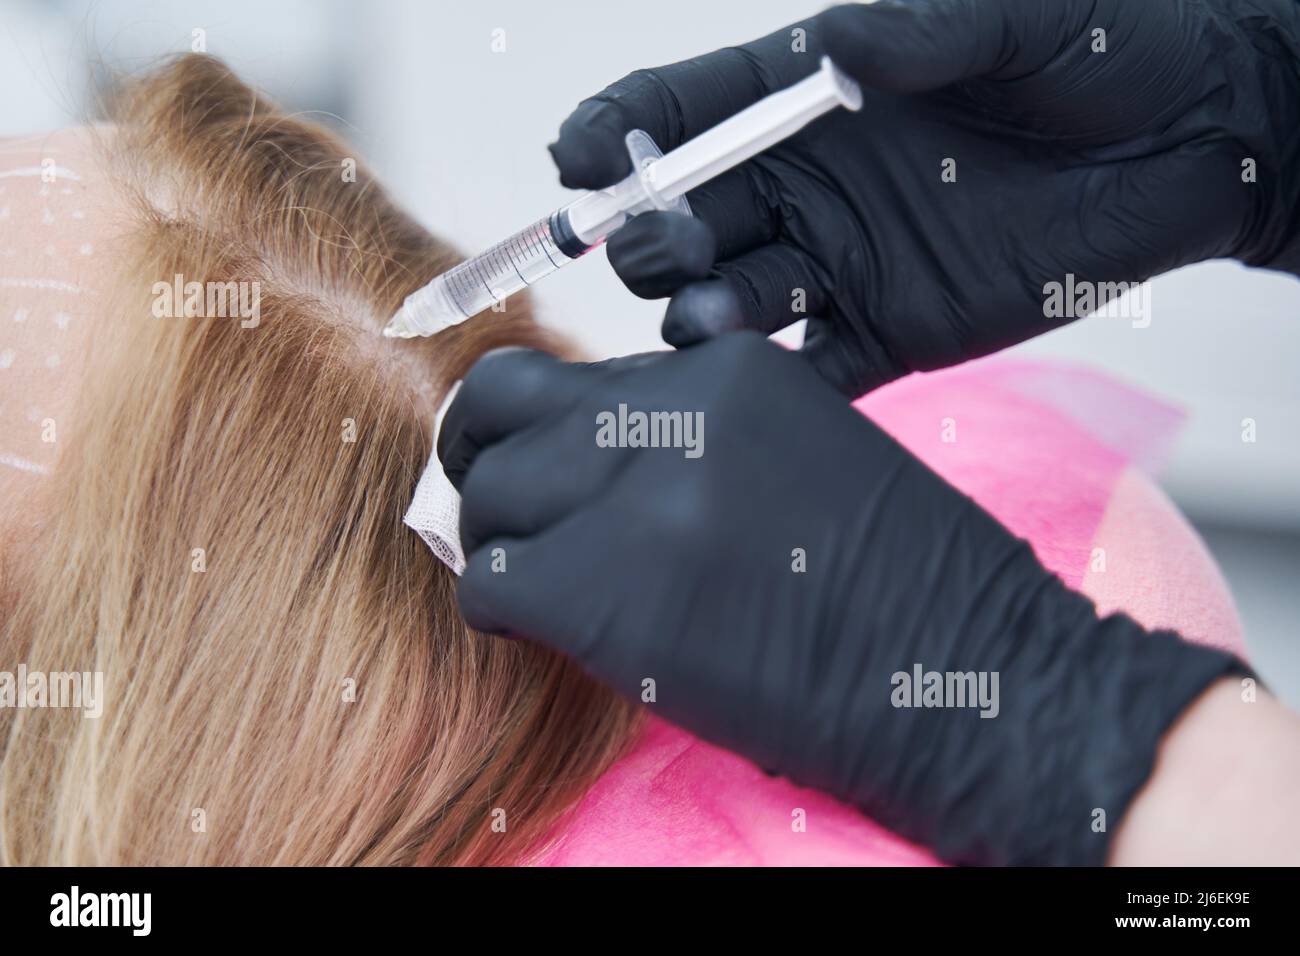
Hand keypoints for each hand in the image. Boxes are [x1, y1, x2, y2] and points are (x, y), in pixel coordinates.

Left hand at [439, 334, 1244, 863]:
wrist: (963, 674)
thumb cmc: (901, 580)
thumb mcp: (800, 451)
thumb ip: (693, 435)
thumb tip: (585, 460)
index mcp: (726, 365)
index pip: (577, 373)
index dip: (546, 430)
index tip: (547, 473)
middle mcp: (671, 411)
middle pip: (503, 404)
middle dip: (482, 457)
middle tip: (497, 509)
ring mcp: (634, 497)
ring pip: (487, 492)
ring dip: (497, 539)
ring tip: (538, 583)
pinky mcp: (605, 590)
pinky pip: (490, 582)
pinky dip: (503, 610)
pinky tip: (549, 631)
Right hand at [549, 0, 1299, 394]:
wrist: (1194, 145)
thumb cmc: (1106, 50)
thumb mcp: (1014, 21)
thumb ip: (919, 34)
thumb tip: (829, 47)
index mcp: (809, 97)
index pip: (683, 111)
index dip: (618, 131)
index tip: (577, 157)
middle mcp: (805, 186)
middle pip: (685, 219)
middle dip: (652, 234)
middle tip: (658, 242)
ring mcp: (841, 265)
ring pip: (732, 304)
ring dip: (702, 314)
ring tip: (710, 316)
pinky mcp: (890, 334)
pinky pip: (813, 371)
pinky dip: (777, 387)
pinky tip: (755, 395)